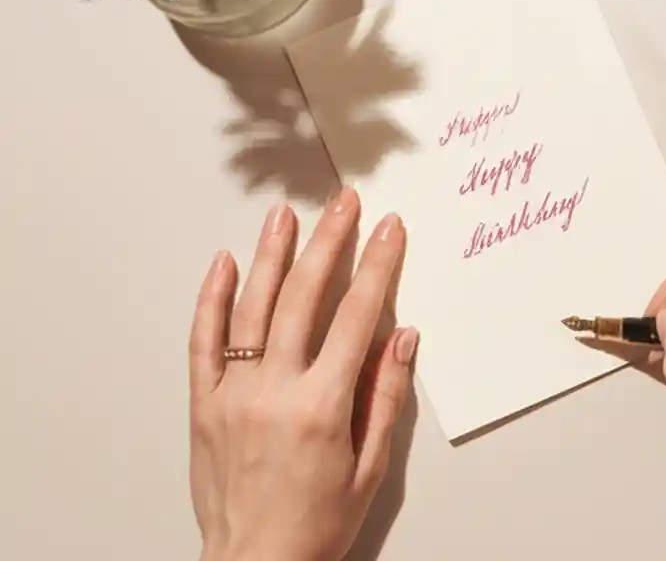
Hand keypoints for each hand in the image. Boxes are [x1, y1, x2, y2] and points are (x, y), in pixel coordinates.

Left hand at [189, 188, 418, 560]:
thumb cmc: (318, 524)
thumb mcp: (371, 467)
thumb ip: (386, 397)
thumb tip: (402, 336)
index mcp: (322, 407)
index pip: (356, 317)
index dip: (377, 266)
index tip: (389, 229)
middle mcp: (274, 392)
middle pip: (304, 298)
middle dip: (329, 242)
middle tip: (345, 202)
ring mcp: (232, 396)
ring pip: (251, 308)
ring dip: (271, 255)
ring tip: (286, 213)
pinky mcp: (202, 406)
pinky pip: (203, 342)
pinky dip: (211, 299)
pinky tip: (222, 262)